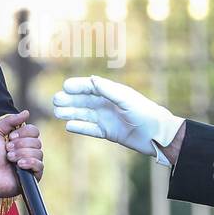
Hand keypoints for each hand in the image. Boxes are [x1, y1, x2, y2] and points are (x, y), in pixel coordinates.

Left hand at [0, 110, 41, 197]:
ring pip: (38, 152)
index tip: (10, 137)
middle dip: (20, 144)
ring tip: (9, 159)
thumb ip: (9, 120)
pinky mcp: (34, 174)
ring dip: (21, 154)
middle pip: (36, 141)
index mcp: (21, 139)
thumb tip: (26, 112)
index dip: (23, 132)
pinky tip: (19, 165)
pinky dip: (28, 162)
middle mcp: (29, 150)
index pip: (34, 130)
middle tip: (7, 150)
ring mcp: (32, 162)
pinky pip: (39, 164)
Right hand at [52, 76, 182, 164]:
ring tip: (57, 112)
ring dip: (71, 113)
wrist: (157, 135)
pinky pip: (90, 129)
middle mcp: (108, 104)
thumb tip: (91, 79)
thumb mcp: (126, 99)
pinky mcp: (108, 132)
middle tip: (55, 100)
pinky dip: (80, 127)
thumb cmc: (145, 113)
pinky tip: (69, 125)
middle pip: (84, 101)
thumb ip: (108, 90)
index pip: (91, 87)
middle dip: (70, 100)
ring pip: (84, 114)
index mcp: (113, 93)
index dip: (78, 86)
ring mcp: (107, 119)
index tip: (65, 86)